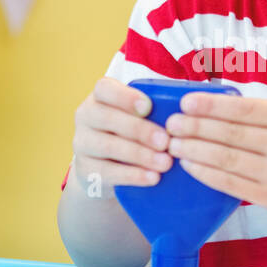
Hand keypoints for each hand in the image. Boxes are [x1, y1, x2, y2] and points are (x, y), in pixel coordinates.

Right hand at [71, 78, 172, 192]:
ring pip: (107, 146)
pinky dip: (132, 175)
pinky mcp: (84, 169)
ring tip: (165, 163)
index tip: (148, 107)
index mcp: (100, 97)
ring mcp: (82, 143)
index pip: (104, 88)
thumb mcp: (139, 118)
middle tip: (165, 141)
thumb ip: (154, 111)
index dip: (125, 96)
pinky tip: (153, 177)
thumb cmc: (132, 134)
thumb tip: (184, 115)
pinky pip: (106, 172)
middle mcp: (86, 116)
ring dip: (139, 154)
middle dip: (139, 129)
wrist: (108, 169)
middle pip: (107, 118)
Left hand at [164, 91, 266, 212]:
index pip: (243, 110)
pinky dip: (205, 173)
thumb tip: (204, 103)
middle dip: (196, 128)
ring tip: (174, 144)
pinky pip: (229, 183)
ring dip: (195, 151)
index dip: (211, 106)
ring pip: (227, 160)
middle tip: (171, 124)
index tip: (185, 103)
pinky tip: (189, 165)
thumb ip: (253, 113)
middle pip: (231, 135)